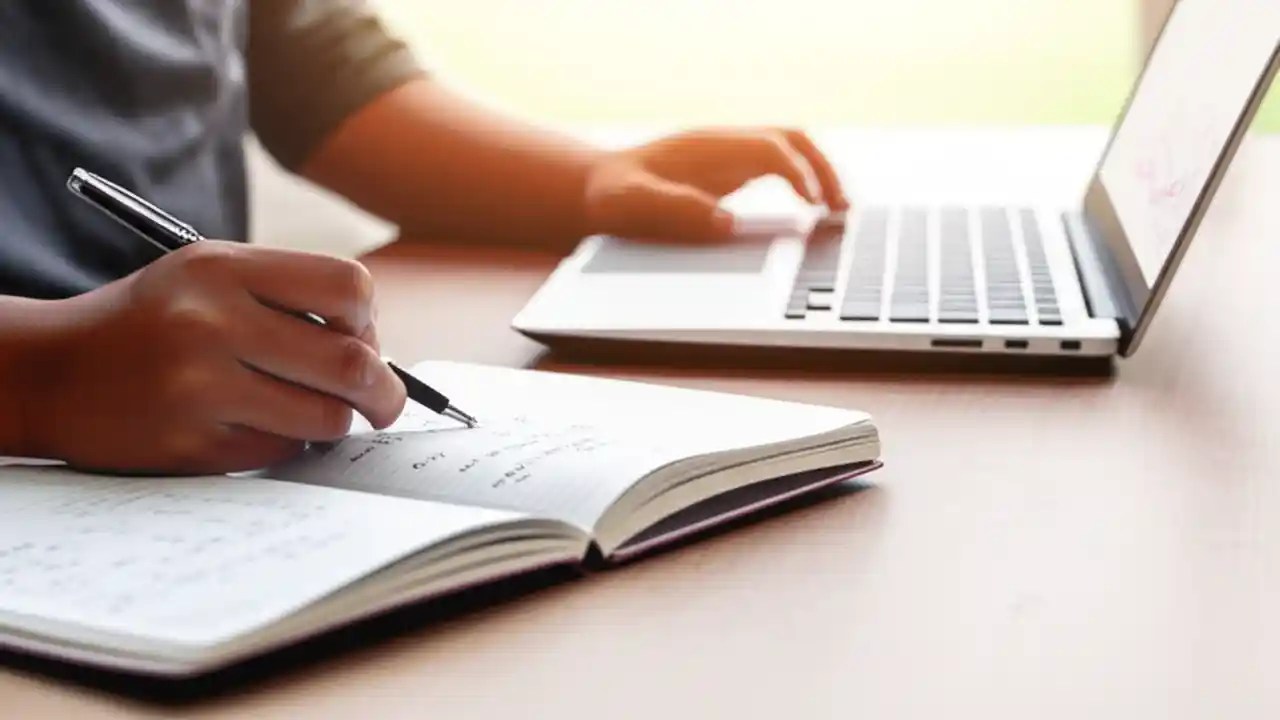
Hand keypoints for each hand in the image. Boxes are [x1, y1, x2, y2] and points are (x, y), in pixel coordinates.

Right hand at [23, 242, 405, 473]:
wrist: (50, 373)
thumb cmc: (151, 322)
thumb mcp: (209, 277)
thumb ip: (288, 298)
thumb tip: (379, 354)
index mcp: (221, 269)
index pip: (347, 288)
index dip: (368, 320)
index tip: (361, 338)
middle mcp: (211, 324)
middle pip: (351, 363)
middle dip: (383, 391)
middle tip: (383, 402)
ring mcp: (199, 389)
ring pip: (326, 418)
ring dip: (335, 421)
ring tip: (311, 410)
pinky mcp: (190, 446)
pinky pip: (283, 451)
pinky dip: (288, 444)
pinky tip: (258, 426)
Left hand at [582, 127, 847, 243]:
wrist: (595, 188)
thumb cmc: (612, 197)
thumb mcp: (633, 205)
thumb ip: (675, 209)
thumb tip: (726, 222)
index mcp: (706, 148)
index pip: (769, 147)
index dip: (798, 173)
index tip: (814, 204)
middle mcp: (723, 145)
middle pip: (790, 139)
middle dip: (822, 169)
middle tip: (842, 209)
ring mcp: (728, 156)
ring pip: (789, 150)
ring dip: (818, 174)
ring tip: (838, 211)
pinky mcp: (729, 172)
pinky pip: (776, 168)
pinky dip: (801, 184)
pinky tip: (811, 212)